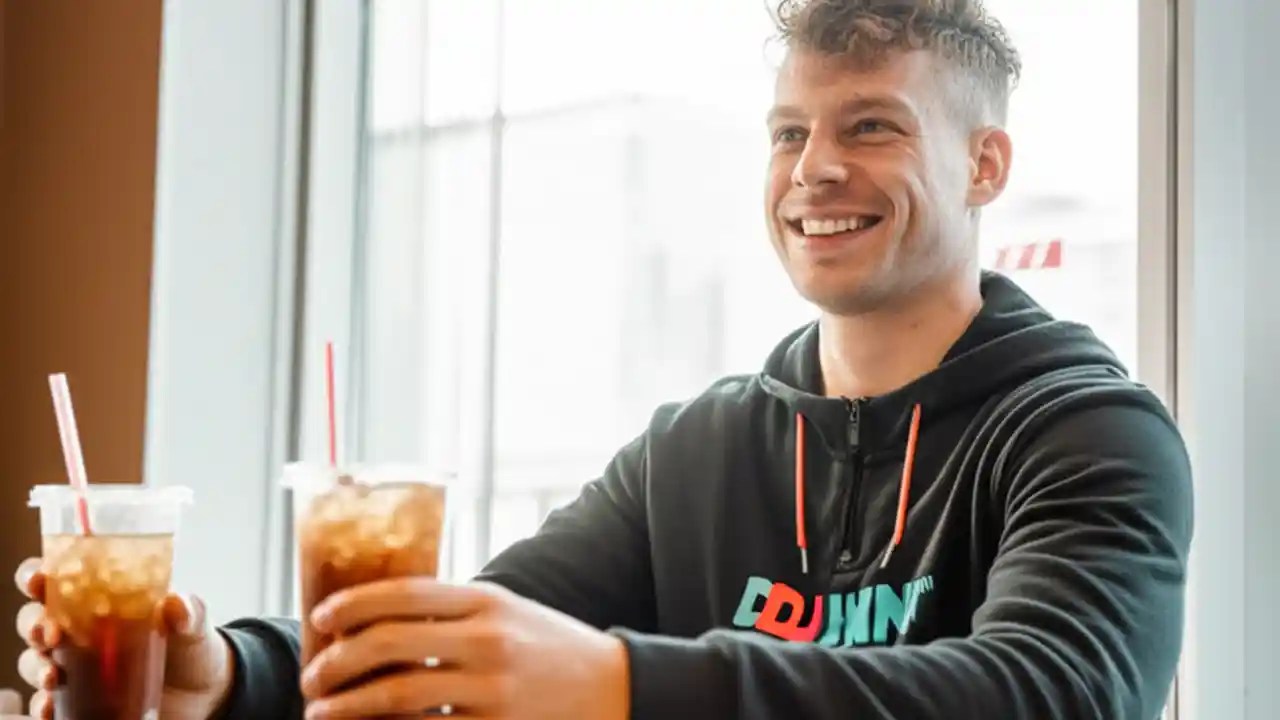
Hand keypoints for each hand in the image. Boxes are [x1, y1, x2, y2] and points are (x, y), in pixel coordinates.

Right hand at [14, 557, 235, 719]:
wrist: (204, 691)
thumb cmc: (189, 645)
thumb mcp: (194, 624)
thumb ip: (188, 612)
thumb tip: (176, 604)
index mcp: (101, 598)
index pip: (57, 579)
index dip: (38, 576)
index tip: (38, 579)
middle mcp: (80, 630)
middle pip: (37, 620)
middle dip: (34, 624)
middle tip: (47, 632)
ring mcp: (76, 666)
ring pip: (35, 661)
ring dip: (36, 667)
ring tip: (53, 675)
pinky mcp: (78, 699)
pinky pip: (46, 702)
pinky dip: (42, 705)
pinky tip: (49, 706)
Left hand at [301, 579, 629, 718]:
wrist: (613, 688)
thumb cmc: (550, 646)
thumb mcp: (508, 610)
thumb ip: (454, 610)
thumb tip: (383, 613)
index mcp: (486, 600)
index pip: (405, 592)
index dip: (353, 603)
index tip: (321, 617)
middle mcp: (487, 640)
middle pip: (389, 643)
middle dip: (336, 661)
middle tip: (311, 676)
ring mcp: (492, 688)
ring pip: (396, 695)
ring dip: (346, 706)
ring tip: (320, 711)